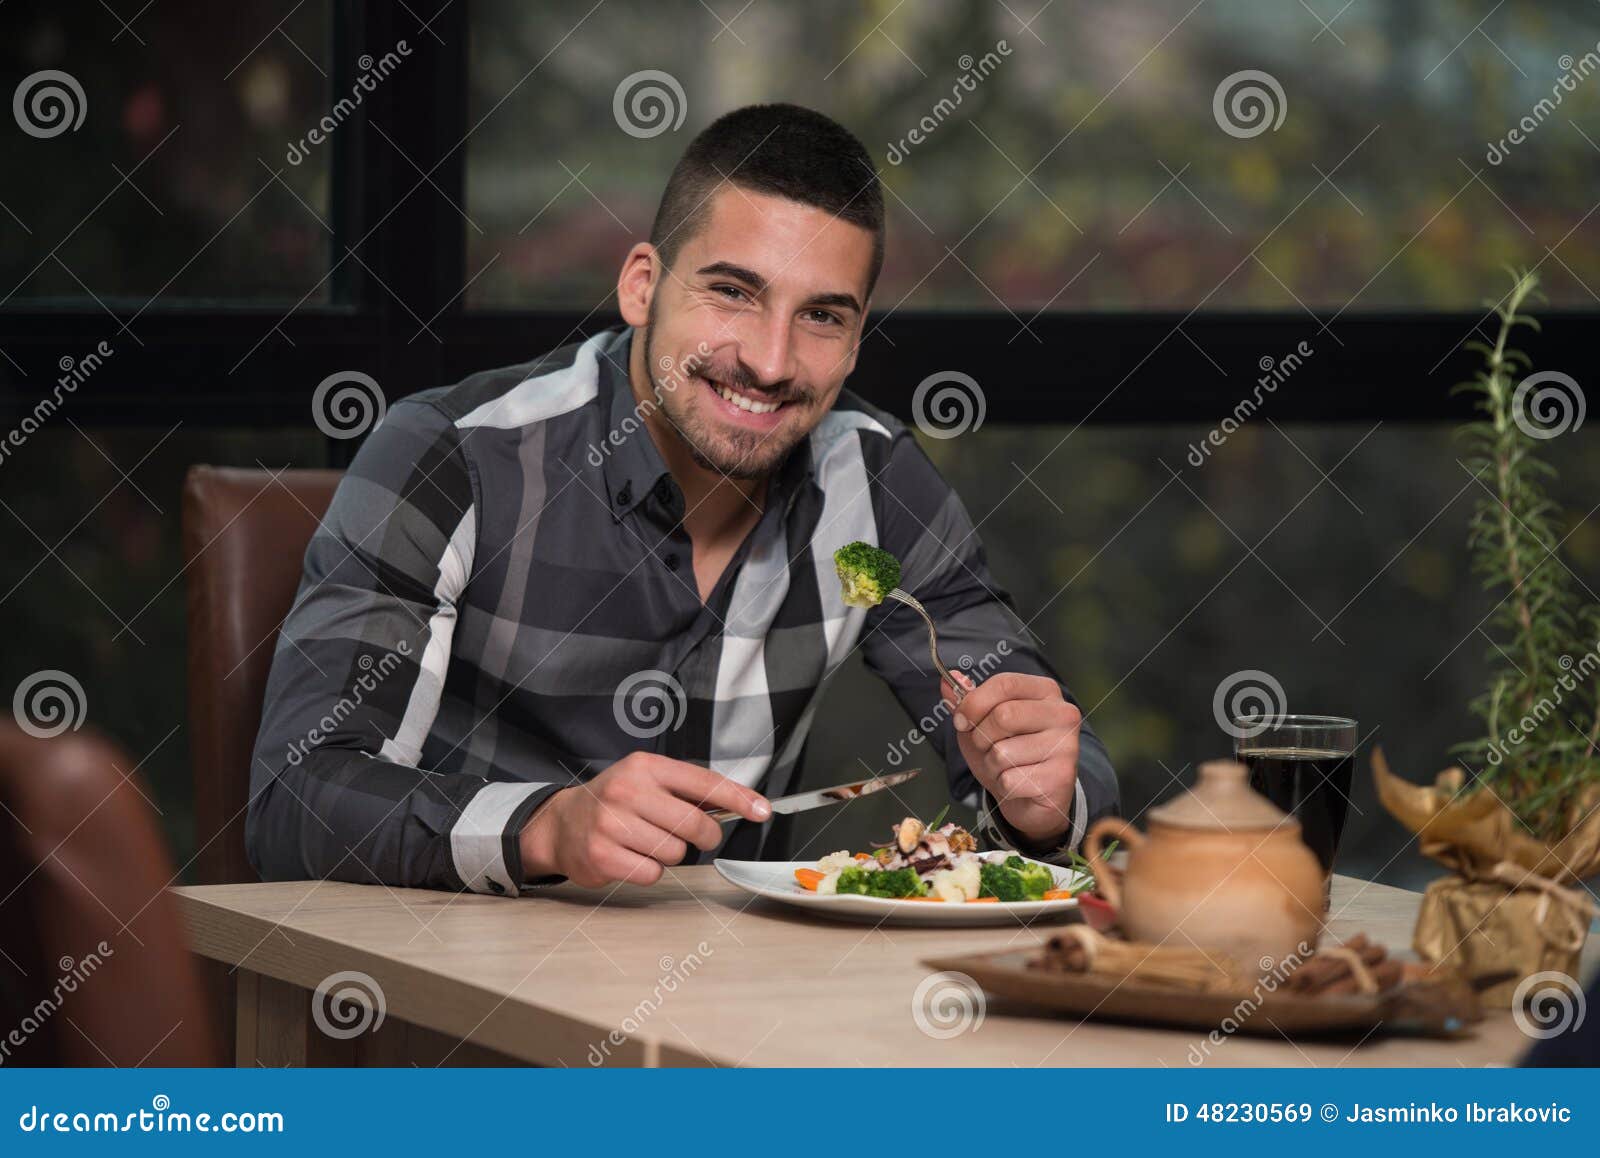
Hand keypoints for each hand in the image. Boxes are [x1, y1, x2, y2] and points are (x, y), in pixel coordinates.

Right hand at [519, 752, 770, 887]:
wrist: (562, 824)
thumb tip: (744, 804)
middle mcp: (627, 791)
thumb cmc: (616, 802)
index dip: (738, 799)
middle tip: (692, 835)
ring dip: (669, 853)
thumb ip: (689, 790)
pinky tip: (632, 857)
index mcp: (646, 766)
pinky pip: (653, 874)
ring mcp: (612, 824)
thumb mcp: (648, 780)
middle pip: (695, 824)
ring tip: (646, 841)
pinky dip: (650, 871)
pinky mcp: (602, 856)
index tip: (762, 811)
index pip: (704, 783)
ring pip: (675, 852)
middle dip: (703, 836)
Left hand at [941, 670, 1080, 842]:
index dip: (974, 703)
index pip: (1005, 684)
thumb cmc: (1008, 753)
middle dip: (981, 737)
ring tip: (1005, 767)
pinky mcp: (1061, 776)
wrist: (1030, 798)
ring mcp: (1066, 745)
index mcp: (1045, 691)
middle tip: (987, 748)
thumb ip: (965, 700)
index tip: (960, 721)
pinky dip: (1003, 785)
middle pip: (1003, 716)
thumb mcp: (981, 723)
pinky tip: (1018, 783)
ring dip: (992, 765)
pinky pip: (1011, 780)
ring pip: (1003, 752)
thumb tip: (948, 679)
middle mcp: (1063, 714)